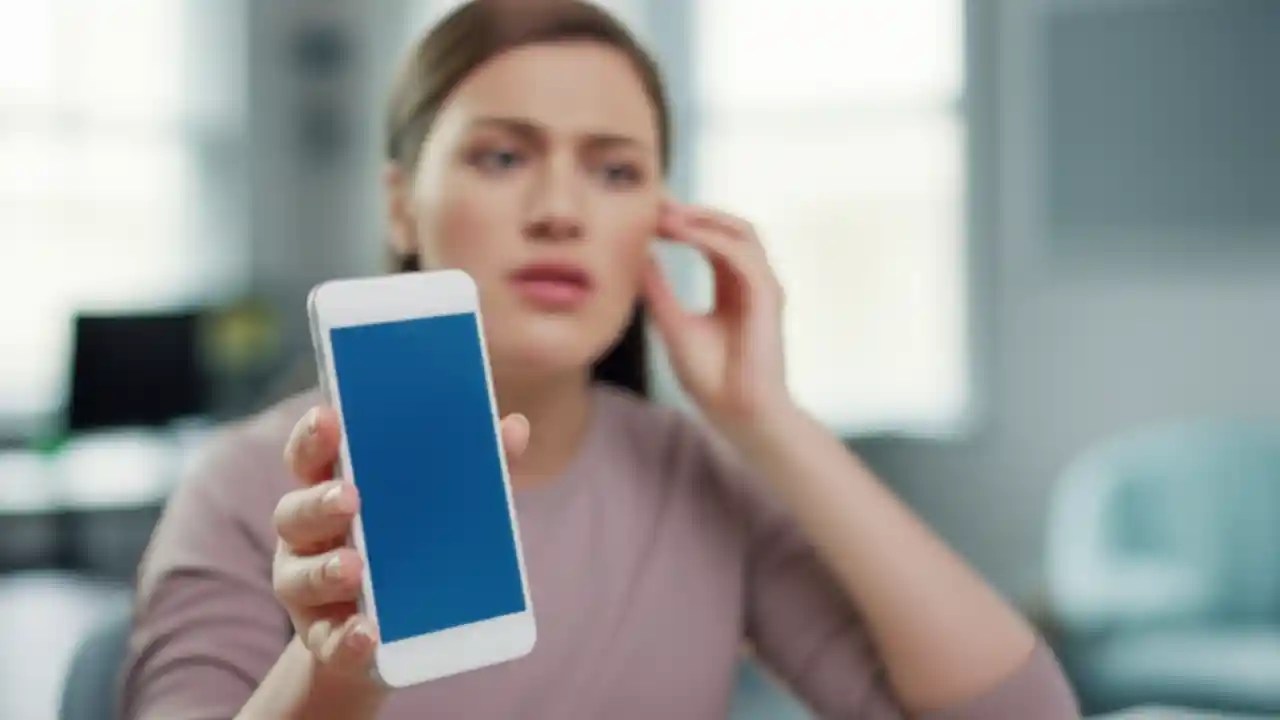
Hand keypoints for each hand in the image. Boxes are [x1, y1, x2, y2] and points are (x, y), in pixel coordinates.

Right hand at [274, 406, 529, 686]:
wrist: (397, 639)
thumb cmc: (412, 548)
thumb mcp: (440, 508)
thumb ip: (475, 467)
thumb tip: (516, 427)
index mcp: (331, 490)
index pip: (310, 456)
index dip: (313, 436)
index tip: (330, 418)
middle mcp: (308, 535)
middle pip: (295, 511)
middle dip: (320, 503)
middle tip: (351, 498)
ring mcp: (307, 588)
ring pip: (301, 576)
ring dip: (326, 570)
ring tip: (354, 568)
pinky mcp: (324, 638)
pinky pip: (330, 640)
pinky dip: (347, 639)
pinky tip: (367, 634)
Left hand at [643, 200, 793, 436]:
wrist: (738, 414)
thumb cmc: (711, 380)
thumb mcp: (672, 324)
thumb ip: (658, 290)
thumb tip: (636, 257)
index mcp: (733, 287)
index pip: (711, 239)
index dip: (683, 221)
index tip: (649, 212)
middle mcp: (752, 282)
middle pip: (728, 227)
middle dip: (693, 210)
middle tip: (655, 202)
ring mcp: (764, 287)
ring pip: (740, 231)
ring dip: (702, 218)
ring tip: (665, 215)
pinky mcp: (767, 296)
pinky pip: (740, 254)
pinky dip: (710, 238)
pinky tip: (681, 233)